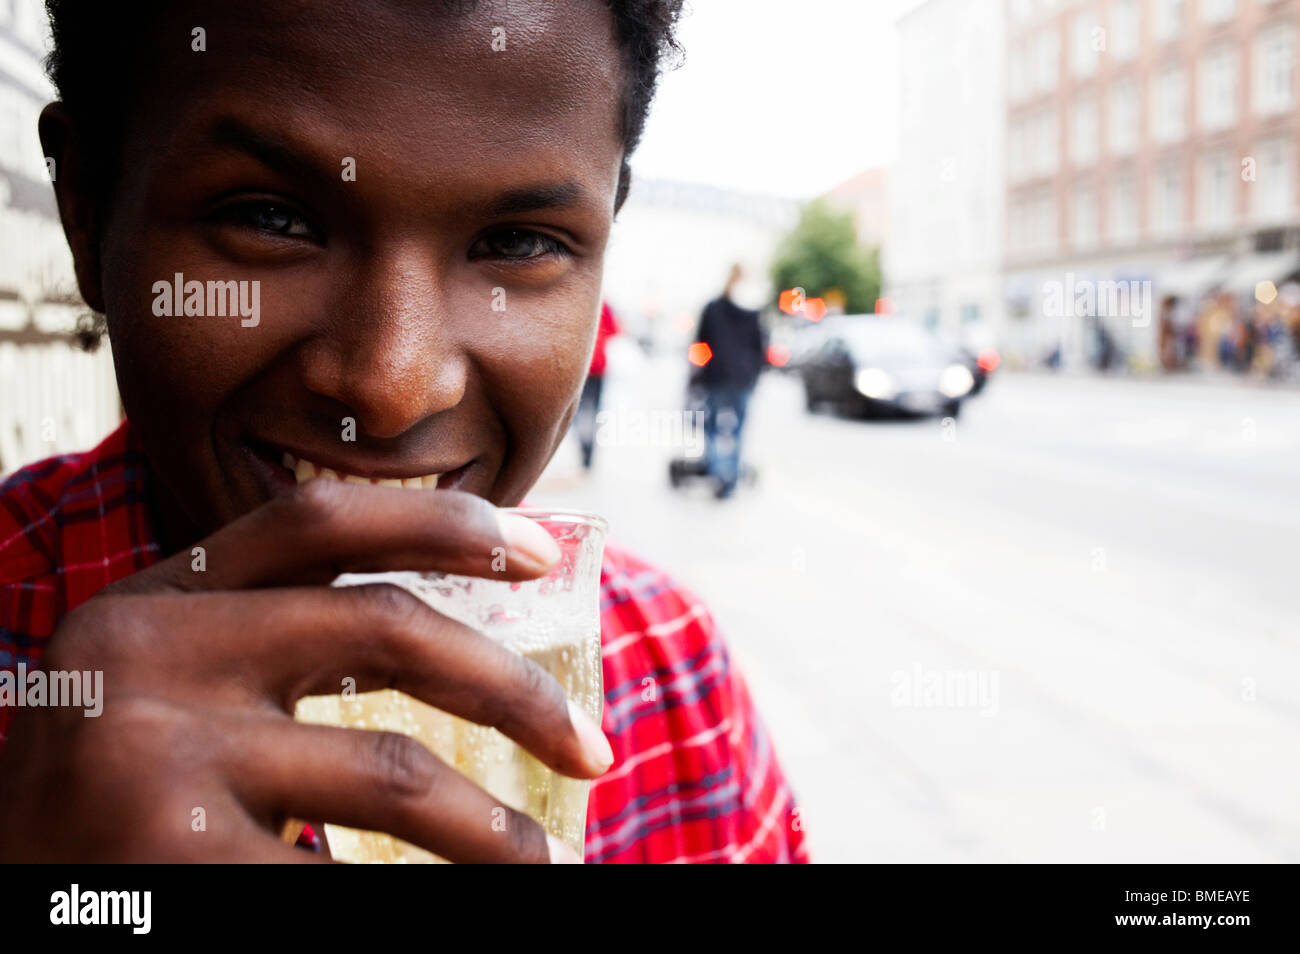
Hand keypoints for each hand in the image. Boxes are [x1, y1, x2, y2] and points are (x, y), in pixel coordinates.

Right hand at [0, 481, 611, 862]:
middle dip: (516, 690)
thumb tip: (458, 648)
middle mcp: (149, 656)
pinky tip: (462, 909)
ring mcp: (154, 760)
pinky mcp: (170, 864)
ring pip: (392, 774)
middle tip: (595, 747)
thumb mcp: (173, 693)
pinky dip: (425, 898)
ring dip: (495, 829)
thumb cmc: (106, 802)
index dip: (447, 522)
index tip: (543, 551)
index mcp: (159, 601)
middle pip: (388, 629)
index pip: (321, 522)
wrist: (3, 894)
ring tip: (549, 862)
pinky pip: (345, 880)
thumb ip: (278, 651)